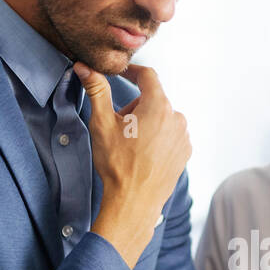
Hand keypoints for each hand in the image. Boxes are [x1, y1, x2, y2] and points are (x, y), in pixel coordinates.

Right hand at [76, 61, 190, 267]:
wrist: (134, 202)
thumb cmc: (117, 164)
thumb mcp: (102, 124)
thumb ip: (97, 91)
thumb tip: (84, 67)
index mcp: (159, 106)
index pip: (148, 76)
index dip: (132, 72)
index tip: (121, 74)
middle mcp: (177, 119)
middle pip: (153, 99)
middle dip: (135, 107)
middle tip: (118, 126)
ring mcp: (184, 137)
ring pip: (162, 118)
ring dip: (146, 123)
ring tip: (130, 145)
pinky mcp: (185, 152)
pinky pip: (170, 135)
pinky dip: (157, 138)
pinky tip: (143, 155)